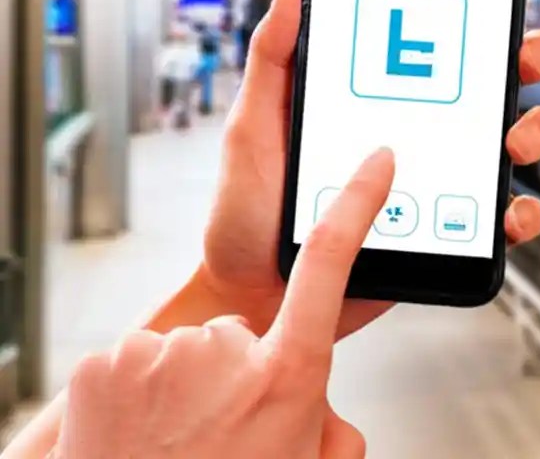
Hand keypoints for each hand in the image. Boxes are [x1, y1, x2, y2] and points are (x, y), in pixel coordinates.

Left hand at [55, 150, 398, 458]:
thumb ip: (328, 427)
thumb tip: (332, 421)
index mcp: (290, 373)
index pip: (332, 264)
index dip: (357, 206)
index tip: (375, 163)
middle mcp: (228, 352)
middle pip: (245, 332)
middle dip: (239, 368)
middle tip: (229, 426)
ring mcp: (164, 354)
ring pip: (190, 348)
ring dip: (188, 384)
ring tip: (182, 437)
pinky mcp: (108, 363)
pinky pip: (138, 361)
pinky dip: (138, 391)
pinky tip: (142, 431)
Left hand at [188, 0, 539, 335]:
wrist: (251, 297)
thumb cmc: (246, 211)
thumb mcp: (253, 124)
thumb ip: (274, 55)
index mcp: (381, 100)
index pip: (443, 47)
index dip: (483, 23)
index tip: (497, 12)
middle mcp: (420, 137)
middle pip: (495, 87)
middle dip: (527, 64)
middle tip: (522, 66)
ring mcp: (440, 186)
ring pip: (513, 148)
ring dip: (532, 134)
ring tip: (509, 144)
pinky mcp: (449, 238)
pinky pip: (502, 224)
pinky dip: (522, 214)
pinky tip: (507, 213)